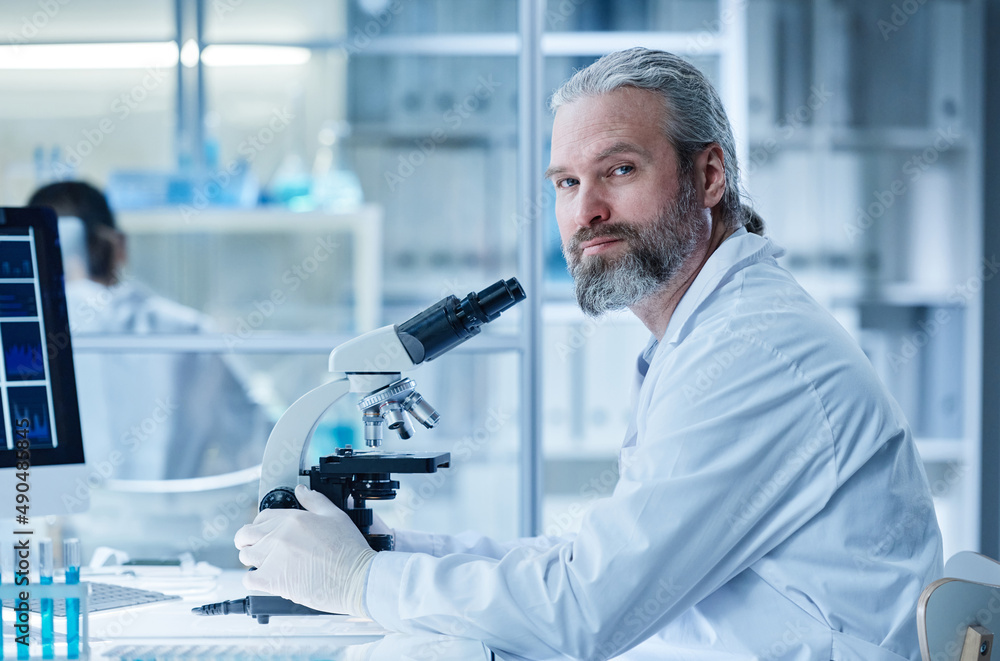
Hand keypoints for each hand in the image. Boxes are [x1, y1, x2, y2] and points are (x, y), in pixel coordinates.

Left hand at [234, 484, 376, 615]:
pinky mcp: (272, 580)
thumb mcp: (335, 516)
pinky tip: (266, 578)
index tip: (267, 532)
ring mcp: (273, 558)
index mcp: (292, 519)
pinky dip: (253, 579)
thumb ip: (315, 501)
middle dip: (248, 540)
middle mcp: (279, 536)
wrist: (355, 578)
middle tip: (259, 547)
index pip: (261, 517)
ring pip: (244, 555)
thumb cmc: (349, 550)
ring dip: (253, 559)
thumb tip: (301, 490)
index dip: (261, 525)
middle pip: (244, 535)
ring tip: (266, 563)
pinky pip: (248, 578)